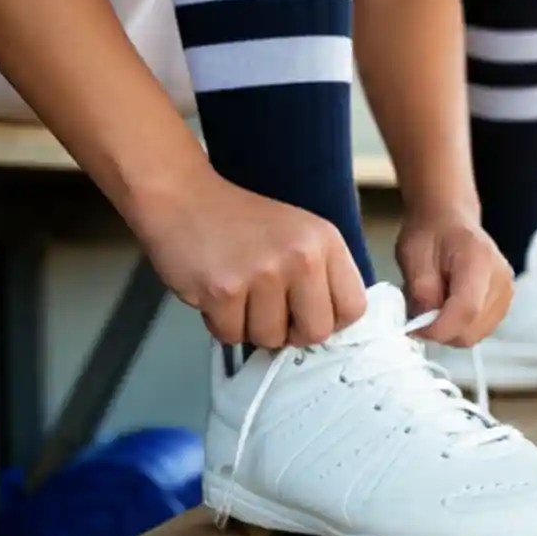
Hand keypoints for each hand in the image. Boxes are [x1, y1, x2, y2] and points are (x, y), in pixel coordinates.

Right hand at [131, 173, 366, 347]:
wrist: (183, 197)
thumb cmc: (239, 221)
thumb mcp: (299, 233)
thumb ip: (321, 275)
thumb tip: (333, 326)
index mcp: (325, 241)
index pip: (354, 308)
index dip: (330, 321)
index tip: (309, 315)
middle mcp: (301, 256)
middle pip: (317, 332)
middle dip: (292, 333)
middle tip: (272, 313)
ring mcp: (263, 274)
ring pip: (271, 339)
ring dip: (251, 327)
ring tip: (240, 294)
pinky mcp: (224, 290)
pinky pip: (231, 336)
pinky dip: (220, 323)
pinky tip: (216, 294)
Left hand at [395, 210, 513, 346]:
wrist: (450, 220)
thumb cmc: (429, 233)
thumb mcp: (412, 255)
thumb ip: (421, 291)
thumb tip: (426, 325)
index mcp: (479, 260)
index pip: (466, 309)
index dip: (438, 329)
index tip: (414, 329)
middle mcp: (501, 279)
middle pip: (472, 329)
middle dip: (441, 332)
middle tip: (420, 317)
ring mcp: (506, 293)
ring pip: (476, 335)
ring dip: (450, 331)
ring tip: (435, 308)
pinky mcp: (504, 303)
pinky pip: (480, 330)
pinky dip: (460, 328)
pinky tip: (448, 309)